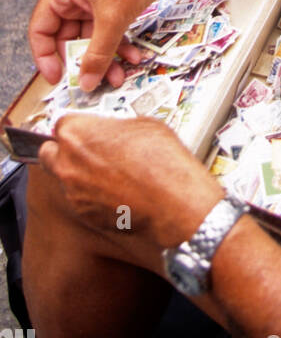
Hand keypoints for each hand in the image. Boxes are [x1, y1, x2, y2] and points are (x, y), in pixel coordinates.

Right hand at [29, 0, 178, 89]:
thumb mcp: (112, 19)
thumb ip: (98, 54)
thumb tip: (86, 80)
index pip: (40, 30)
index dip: (45, 57)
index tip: (57, 78)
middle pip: (67, 37)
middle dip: (83, 61)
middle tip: (91, 81)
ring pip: (90, 37)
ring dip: (104, 57)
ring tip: (118, 75)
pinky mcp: (110, 3)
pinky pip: (107, 31)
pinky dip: (117, 45)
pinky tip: (131, 56)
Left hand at [39, 114, 222, 248]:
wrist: (173, 201)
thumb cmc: (161, 161)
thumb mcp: (142, 124)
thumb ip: (115, 126)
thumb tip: (112, 131)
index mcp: (77, 134)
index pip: (61, 124)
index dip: (78, 126)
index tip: (89, 129)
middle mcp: (67, 163)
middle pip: (50, 152)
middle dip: (65, 150)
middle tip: (89, 149)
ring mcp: (73, 192)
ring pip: (66, 178)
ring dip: (80, 174)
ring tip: (111, 173)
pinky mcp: (84, 214)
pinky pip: (81, 200)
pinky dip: (93, 195)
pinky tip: (117, 191)